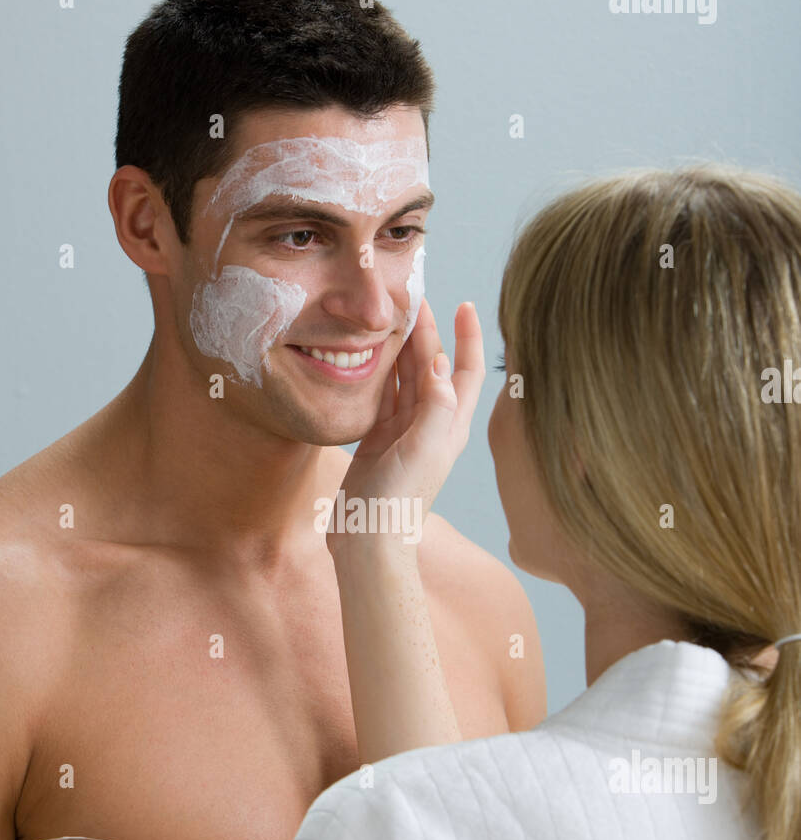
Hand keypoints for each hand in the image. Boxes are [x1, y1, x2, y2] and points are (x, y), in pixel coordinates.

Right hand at [328, 299, 484, 556]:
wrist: (369, 540)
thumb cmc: (400, 500)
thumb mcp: (423, 449)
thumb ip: (434, 406)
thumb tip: (439, 361)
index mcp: (450, 426)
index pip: (467, 372)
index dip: (469, 338)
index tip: (466, 305)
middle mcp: (431, 425)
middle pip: (434, 368)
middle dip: (428, 333)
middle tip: (414, 299)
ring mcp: (405, 433)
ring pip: (407, 379)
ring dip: (403, 349)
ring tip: (393, 317)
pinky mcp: (379, 441)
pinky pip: (384, 397)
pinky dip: (380, 373)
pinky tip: (371, 354)